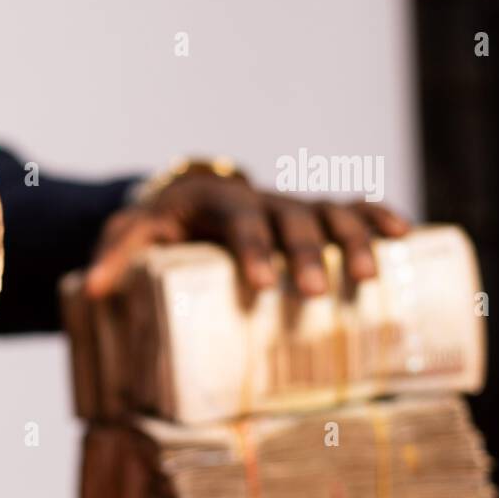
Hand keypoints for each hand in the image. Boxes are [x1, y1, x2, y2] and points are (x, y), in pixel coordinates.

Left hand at [85, 170, 409, 298]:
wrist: (187, 201)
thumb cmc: (158, 225)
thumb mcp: (130, 235)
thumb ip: (113, 257)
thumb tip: (92, 291)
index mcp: (218, 204)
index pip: (238, 224)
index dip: (252, 252)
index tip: (261, 286)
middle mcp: (262, 201)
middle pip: (291, 222)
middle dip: (306, 256)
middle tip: (313, 296)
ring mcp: (291, 207)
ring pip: (330, 214)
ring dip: (352, 242)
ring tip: (369, 280)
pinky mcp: (312, 217)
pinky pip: (351, 207)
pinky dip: (378, 215)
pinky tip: (406, 236)